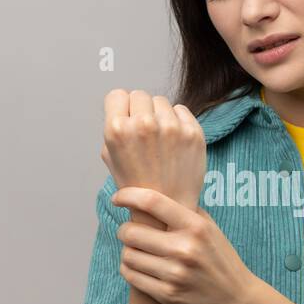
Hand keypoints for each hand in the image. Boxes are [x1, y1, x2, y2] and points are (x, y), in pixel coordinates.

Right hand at [100, 90, 204, 226]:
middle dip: (140, 109)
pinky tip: (174, 142)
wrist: (166, 208)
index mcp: (117, 130)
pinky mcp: (193, 132)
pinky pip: (181, 110)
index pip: (117, 95)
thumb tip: (123, 105)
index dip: (121, 106)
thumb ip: (113, 127)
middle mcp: (144, 125)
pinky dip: (178, 121)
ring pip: (162, 101)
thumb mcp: (110, 157)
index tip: (126, 117)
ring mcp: (171, 127)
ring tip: (160, 140)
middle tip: (144, 131)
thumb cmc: (136, 183)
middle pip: (140, 95)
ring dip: (160, 115)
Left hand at [111, 186, 257, 303]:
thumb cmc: (221, 259)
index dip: (128, 196)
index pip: (152, 201)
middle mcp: (185, 249)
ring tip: (135, 250)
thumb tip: (155, 193)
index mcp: (196, 226)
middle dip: (124, 230)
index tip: (117, 198)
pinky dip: (129, 269)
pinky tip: (136, 266)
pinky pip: (131, 276)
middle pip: (131, 231)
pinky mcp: (168, 295)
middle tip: (128, 232)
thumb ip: (186, 210)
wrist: (236, 300)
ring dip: (127, 251)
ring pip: (128, 255)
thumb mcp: (211, 229)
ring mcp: (175, 274)